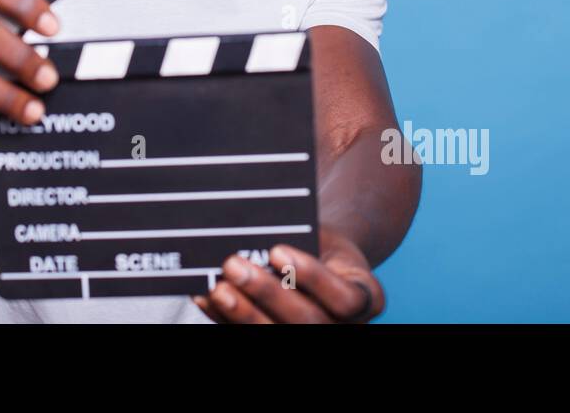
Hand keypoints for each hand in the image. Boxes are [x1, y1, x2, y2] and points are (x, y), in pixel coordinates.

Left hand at [192, 225, 384, 322]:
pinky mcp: (280, 337)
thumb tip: (254, 232)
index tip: (277, 250)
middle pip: (308, 321)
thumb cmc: (320, 243)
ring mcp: (311, 337)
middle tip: (233, 265)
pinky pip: (248, 335)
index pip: (345, 299)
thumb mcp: (322, 235)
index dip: (311, 277)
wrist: (320, 263)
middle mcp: (342, 326)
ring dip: (243, 313)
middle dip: (267, 294)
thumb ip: (301, 239)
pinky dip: (224, 319)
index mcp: (364, 297)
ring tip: (218, 288)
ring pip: (277, 335)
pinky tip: (205, 297)